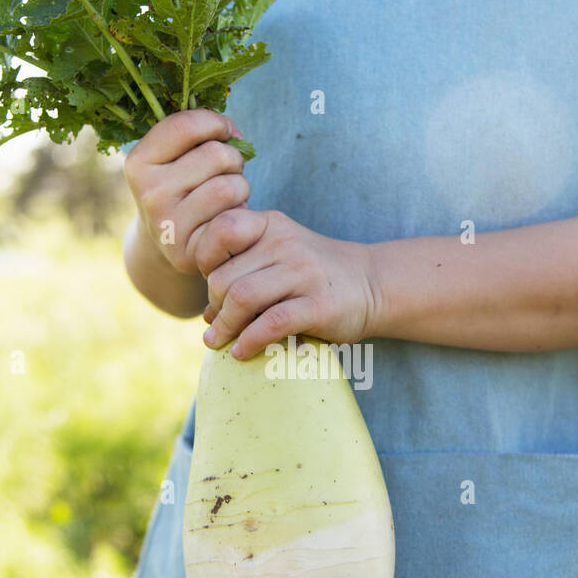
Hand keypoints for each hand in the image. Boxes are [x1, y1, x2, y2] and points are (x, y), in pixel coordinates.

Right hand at [122, 107, 248, 273]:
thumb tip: (233, 135)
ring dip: (241, 186)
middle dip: (233, 158)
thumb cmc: (183, 186)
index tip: (225, 131)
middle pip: (216, 155)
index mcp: (139, 162)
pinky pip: (234, 219)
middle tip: (226, 171)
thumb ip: (196, 133)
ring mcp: (168, 225)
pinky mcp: (190, 250)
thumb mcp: (175, 155)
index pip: (186, 126)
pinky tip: (228, 217)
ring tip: (229, 195)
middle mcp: (148, 193)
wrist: (168, 240)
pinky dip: (242, 213)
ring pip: (229, 187)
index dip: (216, 123)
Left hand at [194, 207, 376, 358]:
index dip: (204, 260)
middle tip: (217, 325)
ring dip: (226, 327)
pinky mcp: (319, 305)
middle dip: (214, 306)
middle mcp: (286, 242)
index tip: (211, 285)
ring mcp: (304, 272)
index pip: (221, 229)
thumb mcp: (280, 255)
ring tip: (221, 342)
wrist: (373, 285)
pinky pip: (271, 324)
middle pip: (224, 276)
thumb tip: (207, 316)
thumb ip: (244, 270)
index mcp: (271, 224)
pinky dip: (250, 341)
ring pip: (242, 298)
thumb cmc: (316, 276)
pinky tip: (242, 352)